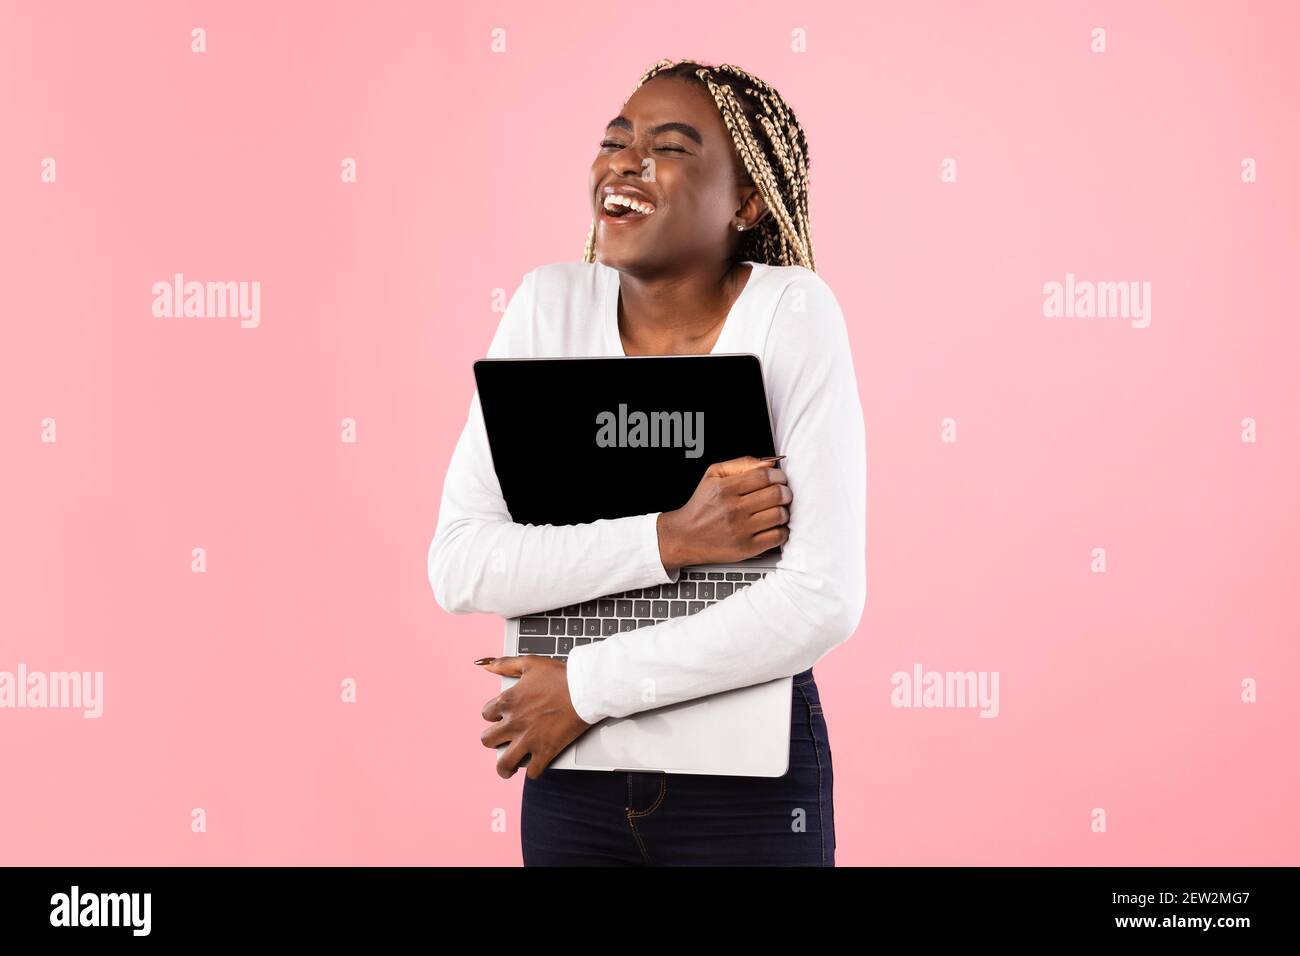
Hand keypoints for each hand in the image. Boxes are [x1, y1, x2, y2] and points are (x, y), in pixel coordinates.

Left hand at [479, 656, 591, 778]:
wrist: (584, 689)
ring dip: (504, 767)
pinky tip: (536, 766)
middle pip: (487, 741)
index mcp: (508, 701)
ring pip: (504, 764)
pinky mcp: (545, 751)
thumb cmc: (560, 675)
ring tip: (509, 768)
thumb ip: (505, 664)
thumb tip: (487, 666)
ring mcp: (528, 740)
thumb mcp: (529, 663)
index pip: (486, 715)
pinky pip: (532, 772)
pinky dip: (533, 771)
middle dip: (493, 742)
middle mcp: (513, 723)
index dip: (493, 717)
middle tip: (503, 741)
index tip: (501, 718)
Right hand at [656, 456, 791, 573]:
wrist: (686, 536)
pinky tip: (774, 526)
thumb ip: (741, 464)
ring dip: (784, 511)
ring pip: (779, 515)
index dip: (778, 476)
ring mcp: (740, 530)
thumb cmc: (702, 505)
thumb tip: (769, 463)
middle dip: (785, 492)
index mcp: (725, 489)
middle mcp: (733, 509)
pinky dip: (782, 530)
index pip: (764, 476)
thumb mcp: (713, 475)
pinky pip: (777, 537)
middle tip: (782, 494)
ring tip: (777, 510)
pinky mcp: (746, 548)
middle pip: (776, 494)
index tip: (779, 479)